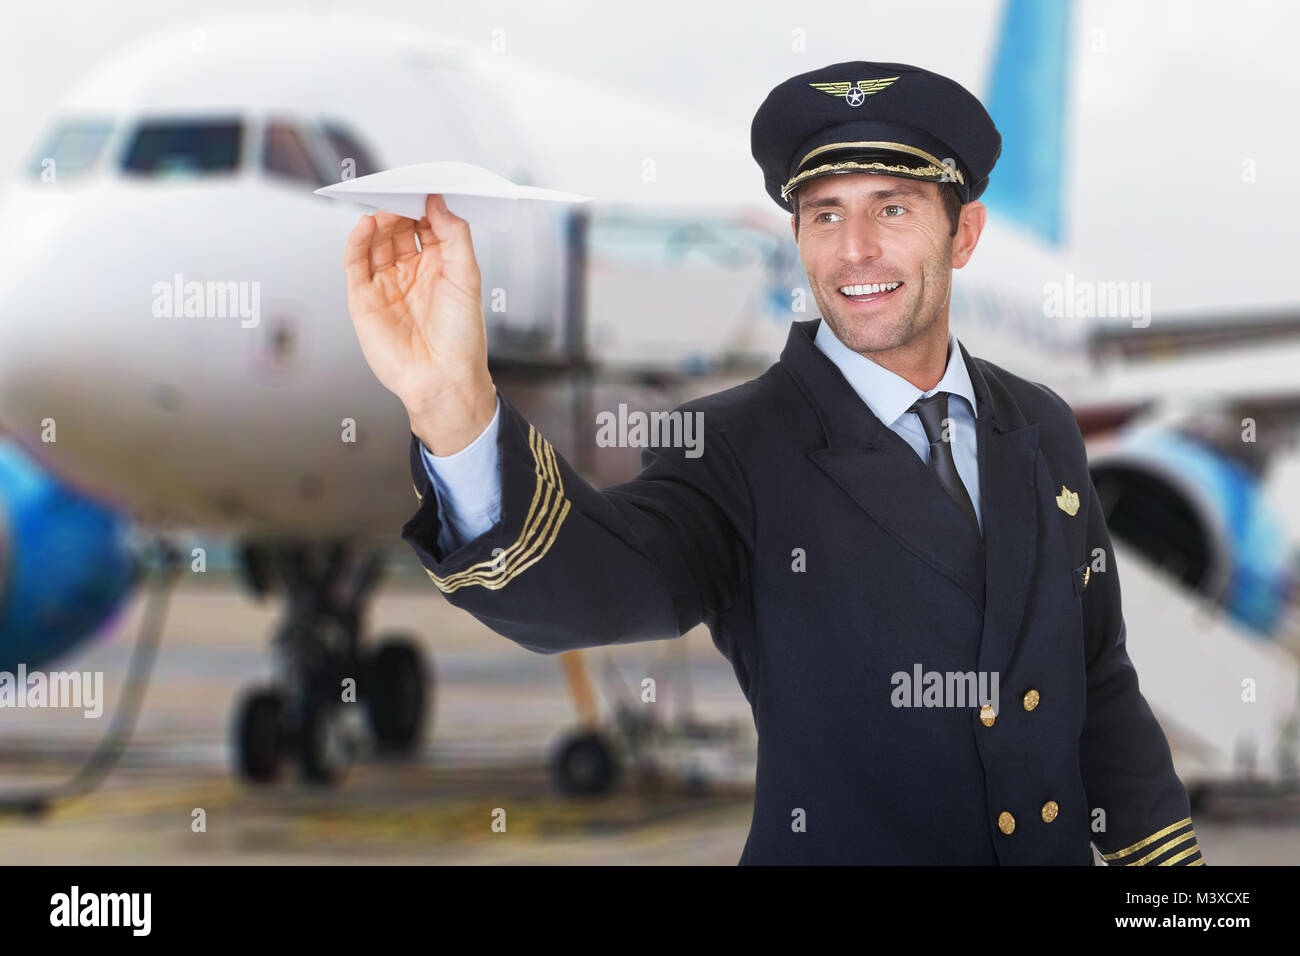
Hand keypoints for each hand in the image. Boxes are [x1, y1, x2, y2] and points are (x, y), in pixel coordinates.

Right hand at [343, 194, 496, 453]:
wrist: (442, 379)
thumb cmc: (461, 338)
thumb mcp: (467, 277)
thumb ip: (455, 235)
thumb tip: (439, 200)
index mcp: (441, 267)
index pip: (429, 225)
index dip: (426, 205)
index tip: (425, 185)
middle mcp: (413, 273)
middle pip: (400, 229)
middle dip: (400, 208)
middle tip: (401, 191)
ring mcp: (387, 284)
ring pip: (377, 242)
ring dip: (379, 221)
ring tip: (385, 208)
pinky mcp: (364, 299)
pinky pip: (356, 263)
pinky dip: (357, 242)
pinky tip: (366, 225)